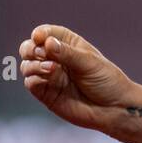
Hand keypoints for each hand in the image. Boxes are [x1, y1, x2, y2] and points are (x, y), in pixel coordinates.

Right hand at [18, 24, 133, 130]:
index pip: (48, 33)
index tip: (39, 36)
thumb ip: (67, 54)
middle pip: (31, 47)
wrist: (113, 109)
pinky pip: (30, 83)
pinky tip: (47, 77)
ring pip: (27, 65)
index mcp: (69, 45)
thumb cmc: (106, 81)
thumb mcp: (89, 63)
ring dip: (32, 63)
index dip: (41, 33)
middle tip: (40, 53)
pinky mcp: (46, 93)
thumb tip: (47, 43)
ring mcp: (50, 76)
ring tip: (50, 67)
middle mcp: (56, 59)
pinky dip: (33, 78)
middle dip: (30, 48)